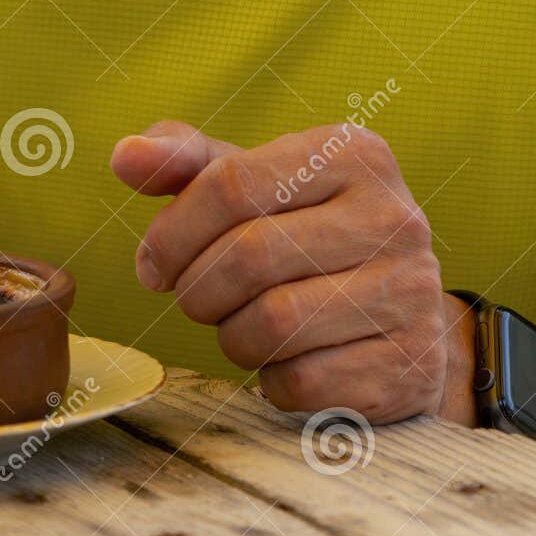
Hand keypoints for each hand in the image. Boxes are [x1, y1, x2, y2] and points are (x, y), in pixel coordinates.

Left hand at [111, 120, 476, 425]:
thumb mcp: (252, 188)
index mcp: (353, 155)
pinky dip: (273, 380)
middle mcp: (394, 217)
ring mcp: (410, 292)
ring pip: (272, 323)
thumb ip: (185, 164)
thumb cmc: (305, 240)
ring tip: (244, 325)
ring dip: (232, 335)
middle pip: (248, 256)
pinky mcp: (409, 363)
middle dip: (197, 290)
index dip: (171, 234)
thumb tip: (125, 155)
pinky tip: (290, 360)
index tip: (154, 264)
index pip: (230, 185)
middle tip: (196, 300)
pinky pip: (301, 380)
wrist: (400, 323)